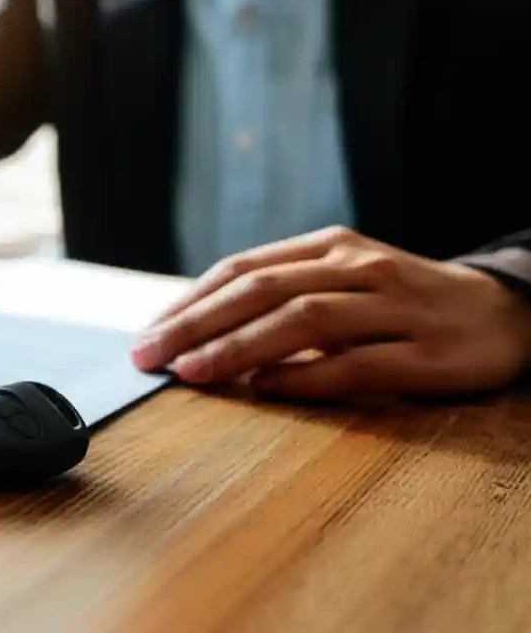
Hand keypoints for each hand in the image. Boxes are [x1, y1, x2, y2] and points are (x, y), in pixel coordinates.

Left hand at [130, 226, 530, 399]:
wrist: (506, 312)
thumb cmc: (402, 302)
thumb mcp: (341, 282)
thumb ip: (280, 298)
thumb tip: (198, 334)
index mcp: (328, 247)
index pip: (241, 268)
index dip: (188, 301)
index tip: (144, 334)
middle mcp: (357, 269)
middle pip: (260, 290)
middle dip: (195, 324)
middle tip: (147, 355)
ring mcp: (394, 308)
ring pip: (302, 321)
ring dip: (238, 347)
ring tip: (192, 372)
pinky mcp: (425, 353)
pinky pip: (355, 365)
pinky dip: (305, 378)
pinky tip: (264, 391)